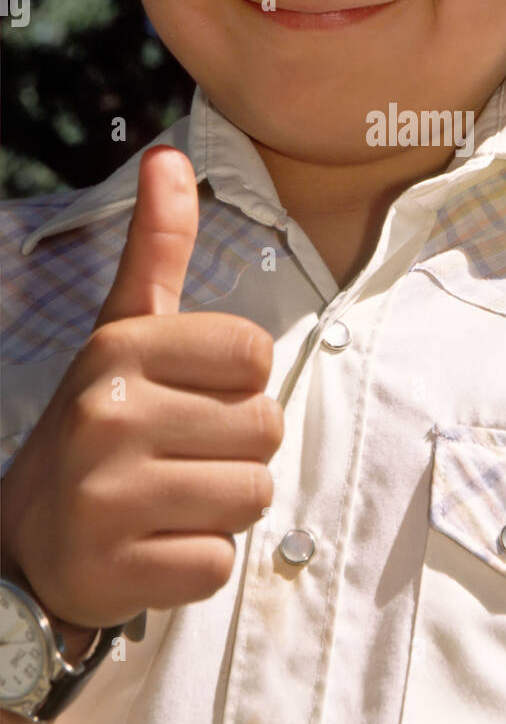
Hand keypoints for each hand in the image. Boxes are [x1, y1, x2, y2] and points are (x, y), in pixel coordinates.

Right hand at [0, 146, 281, 629]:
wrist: (23, 541)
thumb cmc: (101, 426)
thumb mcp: (122, 334)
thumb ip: (155, 249)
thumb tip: (170, 156)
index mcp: (121, 349)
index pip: (254, 354)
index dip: (236, 385)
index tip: (187, 399)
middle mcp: (109, 414)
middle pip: (264, 429)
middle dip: (233, 451)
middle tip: (175, 459)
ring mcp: (107, 495)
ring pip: (252, 496)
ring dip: (220, 508)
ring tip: (166, 501)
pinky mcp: (113, 568)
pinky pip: (219, 564)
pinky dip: (195, 564)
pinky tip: (151, 546)